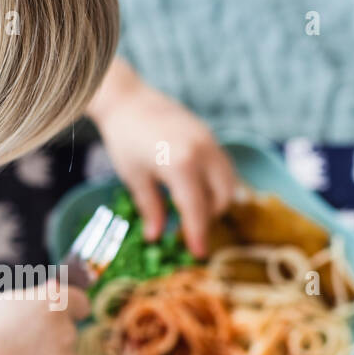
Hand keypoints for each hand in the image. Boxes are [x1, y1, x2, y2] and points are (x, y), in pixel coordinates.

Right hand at [0, 280, 90, 354]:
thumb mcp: (2, 303)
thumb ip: (35, 297)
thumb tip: (55, 288)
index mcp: (55, 304)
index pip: (81, 303)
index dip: (71, 310)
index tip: (66, 315)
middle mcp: (67, 332)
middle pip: (68, 335)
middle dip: (50, 340)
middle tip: (20, 347)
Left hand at [88, 59, 236, 256]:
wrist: (127, 100)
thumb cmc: (124, 140)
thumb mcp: (135, 178)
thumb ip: (150, 208)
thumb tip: (156, 237)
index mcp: (181, 165)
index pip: (197, 210)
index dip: (198, 235)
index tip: (198, 255)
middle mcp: (202, 152)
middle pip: (221, 198)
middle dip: (208, 218)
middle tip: (188, 230)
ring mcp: (210, 141)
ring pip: (229, 182)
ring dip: (216, 200)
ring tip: (192, 210)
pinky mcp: (210, 135)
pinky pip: (224, 166)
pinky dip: (217, 183)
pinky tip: (197, 190)